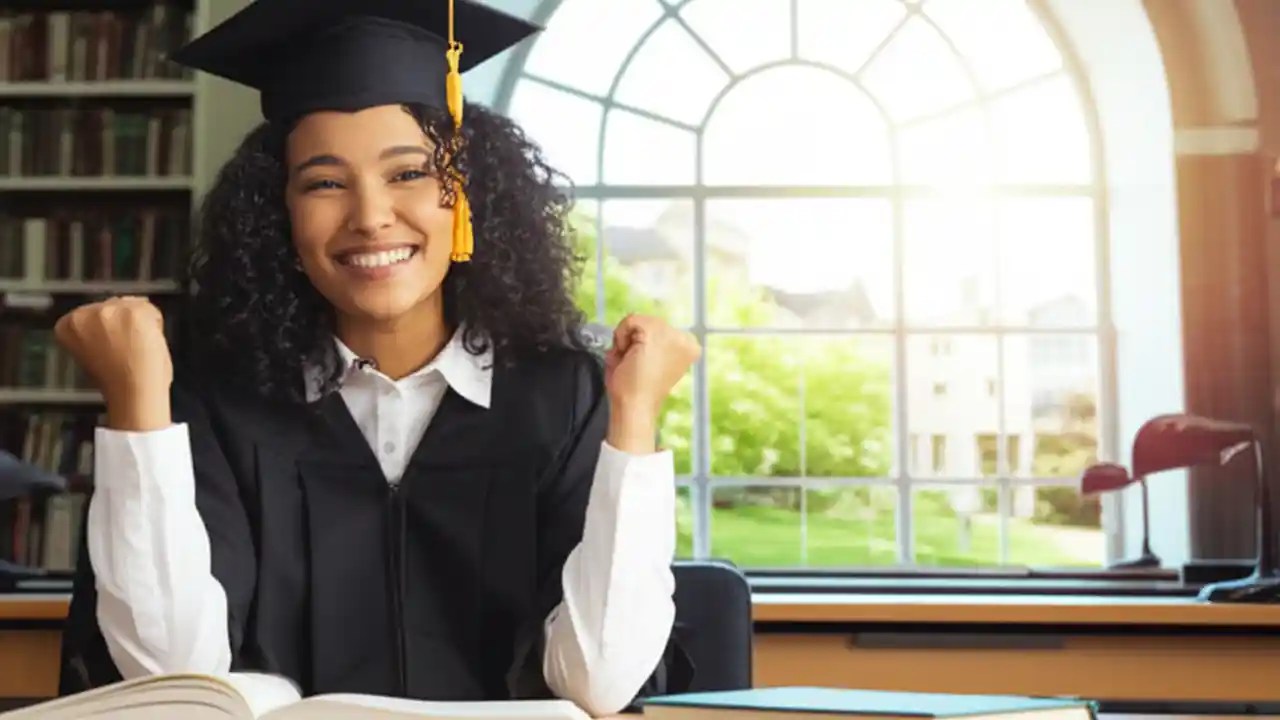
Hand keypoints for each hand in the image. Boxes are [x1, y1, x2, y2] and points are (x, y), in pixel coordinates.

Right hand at [53, 296, 173, 430]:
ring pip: (133, 305)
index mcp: (68, 325)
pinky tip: (150, 342)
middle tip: (131, 346)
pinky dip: (156, 325)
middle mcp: (86, 312)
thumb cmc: (114, 382)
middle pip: (113, 305)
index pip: (91, 312)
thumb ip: (95, 333)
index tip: (112, 341)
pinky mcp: (135, 312)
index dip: (106, 327)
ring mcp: (111, 310)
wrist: (132, 392)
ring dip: (140, 322)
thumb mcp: (90, 352)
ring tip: (140, 347)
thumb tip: (113, 323)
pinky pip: (152, 310)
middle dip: (124, 322)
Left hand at [603, 314, 700, 452]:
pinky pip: (631, 320)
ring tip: (629, 360)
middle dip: (635, 340)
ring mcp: (672, 335)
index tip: (641, 363)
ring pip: (640, 321)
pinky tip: (626, 355)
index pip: (659, 330)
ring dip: (627, 339)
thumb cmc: (638, 390)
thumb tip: (632, 331)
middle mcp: (686, 339)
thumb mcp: (651, 361)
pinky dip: (621, 335)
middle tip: (632, 363)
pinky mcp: (655, 333)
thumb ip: (649, 343)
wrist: (634, 406)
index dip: (643, 344)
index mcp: (690, 348)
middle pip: (650, 323)